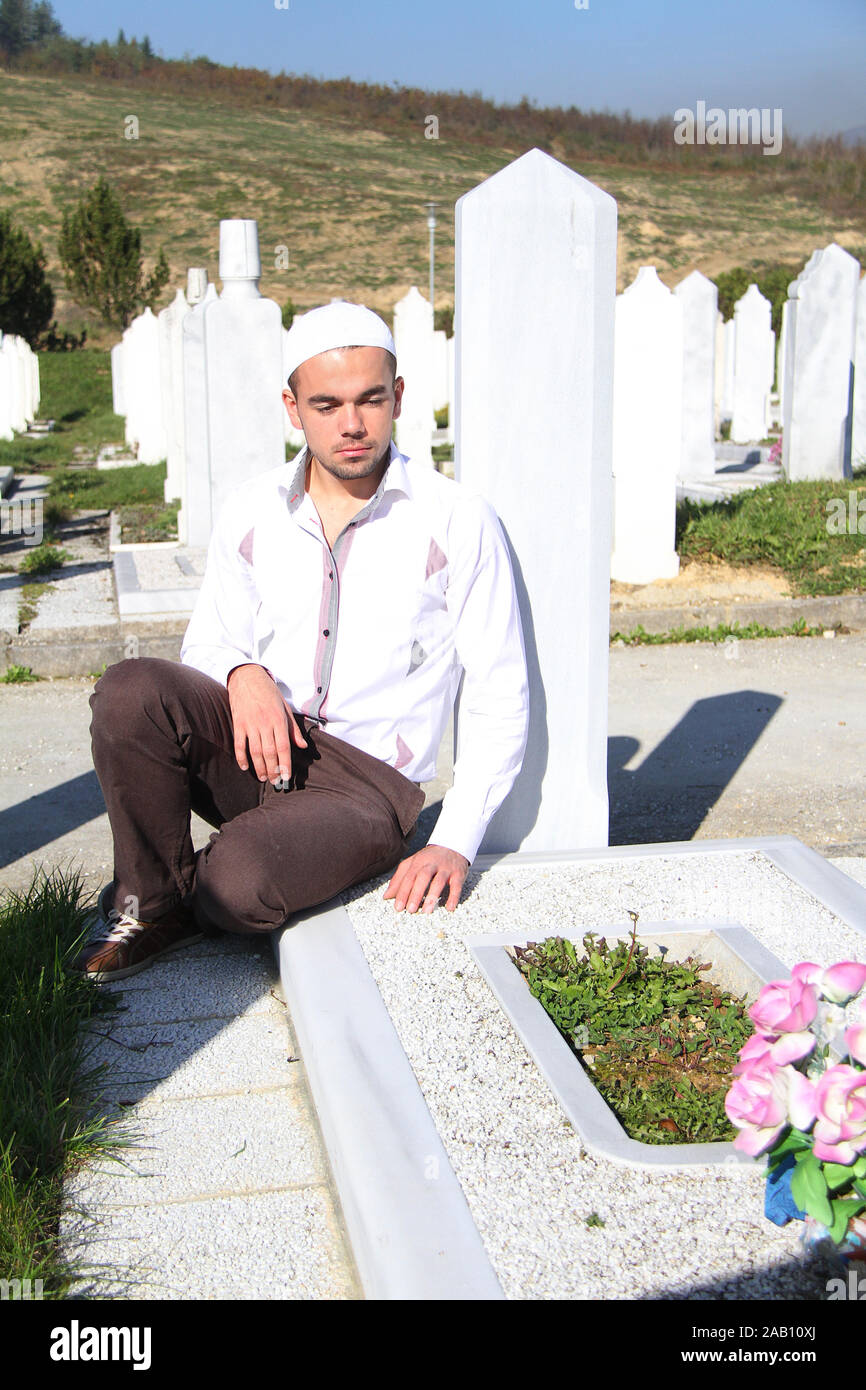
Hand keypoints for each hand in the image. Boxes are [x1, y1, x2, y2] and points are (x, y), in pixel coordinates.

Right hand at [227, 663, 306, 783]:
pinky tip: (245, 767)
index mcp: (279, 719)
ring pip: (255, 751)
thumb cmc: (269, 692)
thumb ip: (293, 729)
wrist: (247, 677)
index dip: (285, 763)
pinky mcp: (238, 723)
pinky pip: (239, 744)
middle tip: (276, 782)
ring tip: (264, 778)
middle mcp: (265, 723)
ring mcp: (250, 724)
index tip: (287, 776)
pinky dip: (241, 757)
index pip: (284, 746)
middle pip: (269, 752)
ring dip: (259, 767)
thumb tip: (302, 746)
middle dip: (273, 769)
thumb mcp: (285, 708)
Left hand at [383, 844, 468, 913]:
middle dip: (416, 894)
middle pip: (422, 877)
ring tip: (426, 911)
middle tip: (410, 910)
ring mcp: (446, 868)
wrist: (453, 845)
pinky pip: (456, 885)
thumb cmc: (429, 859)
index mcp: (418, 861)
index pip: (408, 877)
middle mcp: (431, 863)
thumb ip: (399, 879)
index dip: (402, 892)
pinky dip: (453, 897)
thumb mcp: (412, 864)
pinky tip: (449, 908)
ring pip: (439, 881)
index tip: (398, 908)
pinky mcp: (458, 873)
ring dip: (432, 896)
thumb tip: (386, 896)